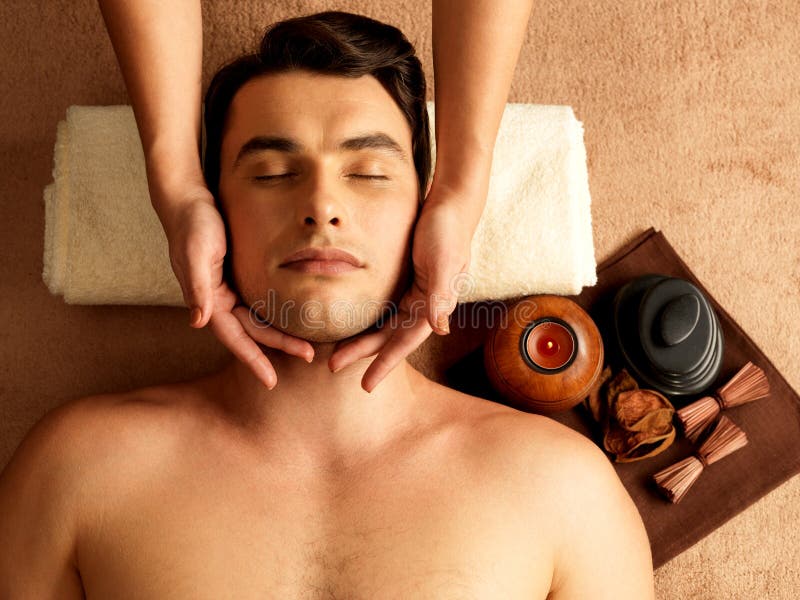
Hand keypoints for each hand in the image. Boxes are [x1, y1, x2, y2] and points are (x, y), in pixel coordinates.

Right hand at [157, 183, 313, 388]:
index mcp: (209, 300)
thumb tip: (198, 322)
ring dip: (282, 332)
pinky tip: (299, 316)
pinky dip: (279, 311)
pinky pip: (263, 300)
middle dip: (279, 346)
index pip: (233, 338)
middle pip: (253, 331)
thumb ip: (197, 287)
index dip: (252, 359)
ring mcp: (231, 289)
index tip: (270, 381)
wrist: (190, 198)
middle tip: (308, 357)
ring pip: (260, 318)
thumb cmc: (193, 223)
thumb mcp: (196, 252)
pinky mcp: (242, 275)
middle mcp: (220, 300)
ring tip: (309, 343)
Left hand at [328, 185, 477, 391]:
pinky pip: (382, 307)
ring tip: (334, 351)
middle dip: (362, 353)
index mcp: (432, 307)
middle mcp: (423, 305)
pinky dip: (366, 318)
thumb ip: (440, 295)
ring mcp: (413, 294)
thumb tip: (440, 329)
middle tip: (332, 366)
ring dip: (361, 338)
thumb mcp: (443, 262)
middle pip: (388, 337)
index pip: (404, 343)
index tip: (365, 385)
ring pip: (383, 324)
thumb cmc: (447, 232)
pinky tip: (348, 323)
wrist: (450, 206)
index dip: (384, 364)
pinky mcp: (403, 280)